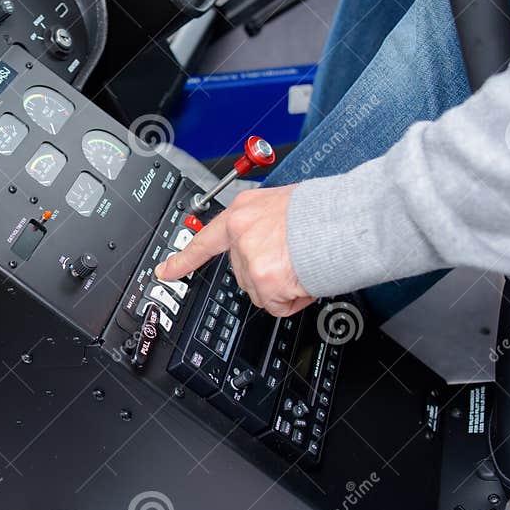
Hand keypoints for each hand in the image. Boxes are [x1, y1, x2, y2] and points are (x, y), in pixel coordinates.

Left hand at [155, 184, 314, 316]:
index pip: (204, 240)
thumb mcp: (280, 204)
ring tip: (302, 265)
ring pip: (259, 291)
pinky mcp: (264, 280)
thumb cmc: (322, 211)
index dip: (183, 259)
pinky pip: (276, 305)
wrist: (345, 219)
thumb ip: (262, 224)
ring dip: (281, 287)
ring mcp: (250, 258)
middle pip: (241, 273)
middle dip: (266, 273)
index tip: (164, 271)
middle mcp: (241, 234)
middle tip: (291, 259)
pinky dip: (293, 299)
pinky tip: (304, 279)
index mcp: (242, 213)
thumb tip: (263, 242)